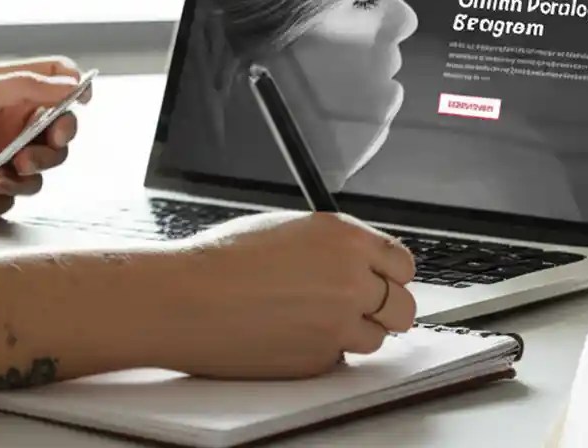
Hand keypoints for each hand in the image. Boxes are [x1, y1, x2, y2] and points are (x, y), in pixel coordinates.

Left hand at [0, 57, 90, 220]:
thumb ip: (28, 84)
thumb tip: (73, 83)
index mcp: (8, 92)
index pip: (55, 80)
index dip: (75, 87)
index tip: (81, 101)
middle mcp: (9, 123)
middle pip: (59, 132)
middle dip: (54, 145)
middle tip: (32, 153)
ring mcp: (0, 157)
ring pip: (42, 170)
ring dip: (26, 175)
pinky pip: (16, 196)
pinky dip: (2, 196)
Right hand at [161, 211, 417, 378]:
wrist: (184, 299)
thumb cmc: (220, 260)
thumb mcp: (287, 228)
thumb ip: (333, 245)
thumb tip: (359, 260)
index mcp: (345, 238)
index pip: (403, 263)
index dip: (390, 274)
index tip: (380, 280)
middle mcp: (350, 280)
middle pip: (404, 307)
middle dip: (386, 309)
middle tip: (359, 308)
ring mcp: (337, 324)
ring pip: (375, 338)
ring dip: (353, 332)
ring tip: (311, 320)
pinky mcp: (318, 359)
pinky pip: (338, 358)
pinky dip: (321, 350)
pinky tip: (288, 334)